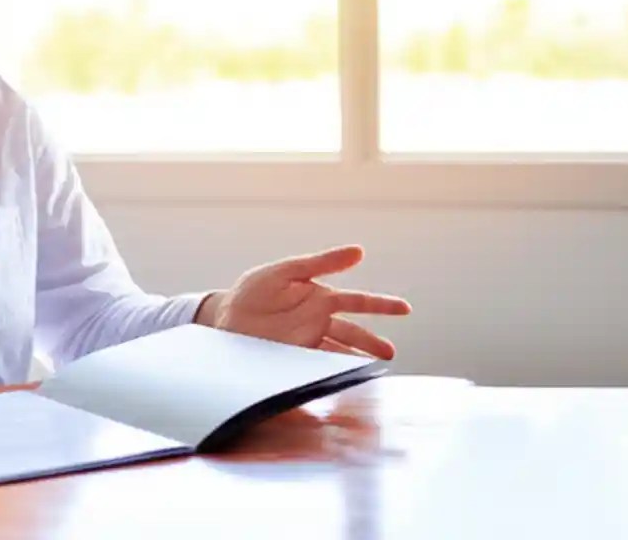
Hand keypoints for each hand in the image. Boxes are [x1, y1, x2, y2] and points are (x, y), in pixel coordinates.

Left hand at [194, 246, 410, 358]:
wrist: (223, 316)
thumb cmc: (253, 291)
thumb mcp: (285, 271)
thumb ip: (321, 263)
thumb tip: (359, 251)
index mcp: (319, 297)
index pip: (355, 301)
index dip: (380, 305)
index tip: (404, 309)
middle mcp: (316, 320)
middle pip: (351, 332)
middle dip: (370, 342)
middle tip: (390, 352)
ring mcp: (305, 341)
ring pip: (337, 352)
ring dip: (354, 359)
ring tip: (371, 368)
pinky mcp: (292, 357)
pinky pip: (316, 365)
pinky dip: (331, 371)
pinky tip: (342, 376)